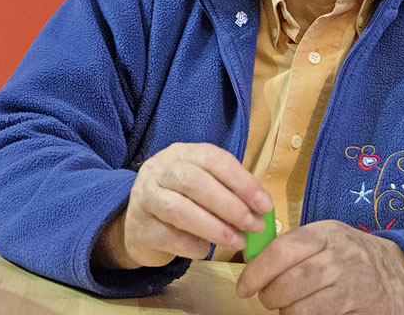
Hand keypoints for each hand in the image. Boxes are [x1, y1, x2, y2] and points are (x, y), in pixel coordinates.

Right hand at [98, 142, 272, 268]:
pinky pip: (168, 237)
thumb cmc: (181, 202)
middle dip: (229, 205)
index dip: (241, 181)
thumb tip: (263, 210)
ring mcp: (144, 197)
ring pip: (178, 210)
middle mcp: (159, 170)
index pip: (212, 159)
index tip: (264, 205)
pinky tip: (206, 250)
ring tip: (238, 242)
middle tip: (253, 225)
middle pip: (193, 181)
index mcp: (180, 154)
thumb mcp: (203, 186)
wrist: (140, 225)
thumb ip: (230, 192)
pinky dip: (192, 245)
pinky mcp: (139, 227)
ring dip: (214, 227)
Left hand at [236, 220, 403, 314]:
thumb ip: (293, 247)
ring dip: (287, 313)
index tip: (244, 286)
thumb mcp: (326, 238)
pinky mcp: (363, 311)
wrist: (400, 272)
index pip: (281, 250)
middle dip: (270, 296)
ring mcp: (353, 286)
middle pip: (290, 283)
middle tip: (266, 299)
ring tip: (288, 308)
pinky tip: (309, 314)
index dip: (256, 271)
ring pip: (303, 309)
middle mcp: (340, 258)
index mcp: (326, 234)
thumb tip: (252, 261)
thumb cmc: (351, 254)